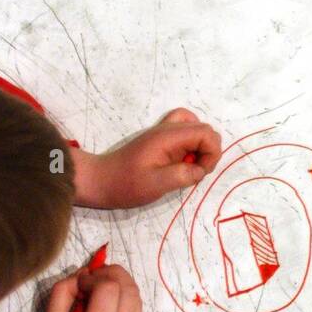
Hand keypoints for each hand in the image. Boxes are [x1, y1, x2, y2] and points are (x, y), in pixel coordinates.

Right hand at [13, 264, 140, 311]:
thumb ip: (63, 297)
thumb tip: (80, 275)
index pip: (110, 289)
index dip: (94, 277)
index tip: (79, 283)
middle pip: (130, 289)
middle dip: (112, 274)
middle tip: (92, 277)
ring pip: (137, 299)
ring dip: (121, 284)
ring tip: (99, 286)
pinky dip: (124, 299)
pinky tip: (105, 303)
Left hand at [72, 108, 220, 208]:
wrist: (99, 180)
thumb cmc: (125, 184)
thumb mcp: (155, 185)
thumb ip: (182, 175)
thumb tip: (200, 170)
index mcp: (168, 137)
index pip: (206, 133)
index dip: (211, 153)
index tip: (199, 172)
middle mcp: (168, 129)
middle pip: (204, 128)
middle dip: (208, 151)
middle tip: (194, 171)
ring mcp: (163, 132)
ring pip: (196, 126)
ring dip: (200, 146)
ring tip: (190, 165)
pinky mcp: (160, 139)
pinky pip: (184, 130)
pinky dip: (191, 143)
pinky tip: (182, 159)